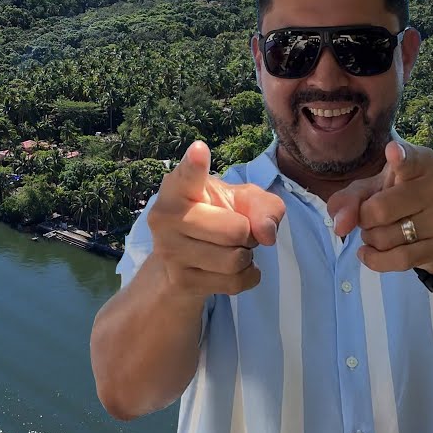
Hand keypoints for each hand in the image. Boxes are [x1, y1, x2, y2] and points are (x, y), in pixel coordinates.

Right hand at [146, 141, 286, 298]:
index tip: (200, 150)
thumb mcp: (243, 200)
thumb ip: (265, 206)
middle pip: (236, 231)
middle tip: (235, 231)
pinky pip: (235, 282)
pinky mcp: (180, 279)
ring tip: (230, 249)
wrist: (183, 259)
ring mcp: (169, 250)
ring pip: (236, 259)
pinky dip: (247, 276)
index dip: (195, 164)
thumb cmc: (216, 216)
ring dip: (246, 256)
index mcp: (178, 187)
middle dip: (248, 234)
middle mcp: (165, 216)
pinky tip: (232, 268)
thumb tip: (266, 234)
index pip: (188, 176)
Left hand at [326, 140, 432, 276]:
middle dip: (363, 218)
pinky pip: (399, 259)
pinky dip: (375, 260)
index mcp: (422, 163)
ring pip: (386, 237)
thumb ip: (348, 200)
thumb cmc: (397, 199)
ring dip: (371, 238)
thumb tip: (340, 226)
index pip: (411, 160)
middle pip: (380, 209)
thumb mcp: (369, 191)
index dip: (400, 158)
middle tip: (369, 216)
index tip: (392, 151)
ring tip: (378, 231)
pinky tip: (368, 253)